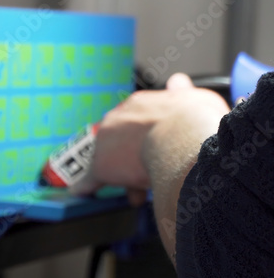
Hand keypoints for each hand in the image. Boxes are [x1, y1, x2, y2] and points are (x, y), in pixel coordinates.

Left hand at [70, 73, 228, 204]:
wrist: (182, 138)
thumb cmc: (195, 121)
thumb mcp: (194, 97)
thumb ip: (182, 92)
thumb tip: (178, 82)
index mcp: (139, 104)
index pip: (138, 125)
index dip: (148, 141)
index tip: (158, 150)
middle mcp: (118, 119)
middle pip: (124, 145)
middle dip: (135, 162)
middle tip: (148, 176)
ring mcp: (106, 142)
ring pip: (113, 163)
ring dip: (126, 179)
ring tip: (138, 195)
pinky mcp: (101, 166)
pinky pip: (91, 178)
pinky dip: (87, 186)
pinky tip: (81, 191)